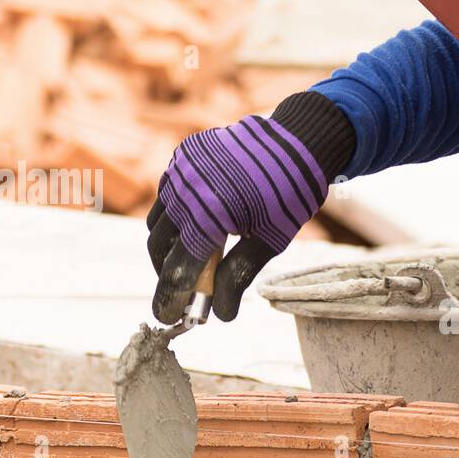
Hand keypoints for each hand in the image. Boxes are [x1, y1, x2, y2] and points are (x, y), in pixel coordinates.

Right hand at [147, 92, 353, 323]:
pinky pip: (167, 194)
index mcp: (209, 214)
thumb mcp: (270, 240)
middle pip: (160, 247)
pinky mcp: (183, 155)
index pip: (178, 268)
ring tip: (191, 264)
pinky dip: (174, 217)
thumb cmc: (290, 193)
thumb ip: (239, 275)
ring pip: (159, 220)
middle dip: (167, 274)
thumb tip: (222, 315)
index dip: (171, 297)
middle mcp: (186, 190)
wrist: (299, 139)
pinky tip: (195, 228)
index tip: (169, 318)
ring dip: (168, 247)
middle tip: (183, 294)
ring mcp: (180, 169)